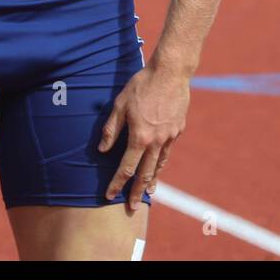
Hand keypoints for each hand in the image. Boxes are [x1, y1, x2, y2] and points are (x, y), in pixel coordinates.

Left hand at [97, 60, 190, 211]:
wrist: (171, 72)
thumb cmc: (142, 85)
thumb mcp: (120, 104)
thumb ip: (111, 129)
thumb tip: (102, 149)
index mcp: (140, 137)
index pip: (126, 167)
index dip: (117, 183)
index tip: (110, 195)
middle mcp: (156, 141)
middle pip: (146, 173)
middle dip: (137, 191)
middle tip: (132, 206)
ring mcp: (169, 137)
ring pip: (160, 164)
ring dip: (152, 180)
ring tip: (148, 192)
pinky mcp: (178, 129)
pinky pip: (167, 151)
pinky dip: (162, 162)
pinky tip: (158, 166)